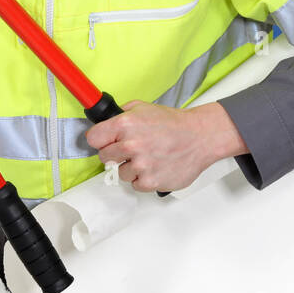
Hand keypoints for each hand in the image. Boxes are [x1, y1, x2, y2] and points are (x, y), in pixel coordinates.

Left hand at [85, 99, 231, 192]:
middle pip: (104, 157)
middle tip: (131, 149)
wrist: (200, 137)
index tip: (106, 141)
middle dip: (116, 154)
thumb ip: (121, 114)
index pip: (93, 139)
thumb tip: (104, 121)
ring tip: (148, 157)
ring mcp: (141, 165)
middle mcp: (131, 145)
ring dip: (131, 168)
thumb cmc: (174, 124)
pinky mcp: (151, 182)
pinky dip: (143, 178)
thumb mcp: (144, 107)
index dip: (100, 140)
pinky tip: (155, 166)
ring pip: (120, 173)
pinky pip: (135, 185)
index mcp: (125, 124)